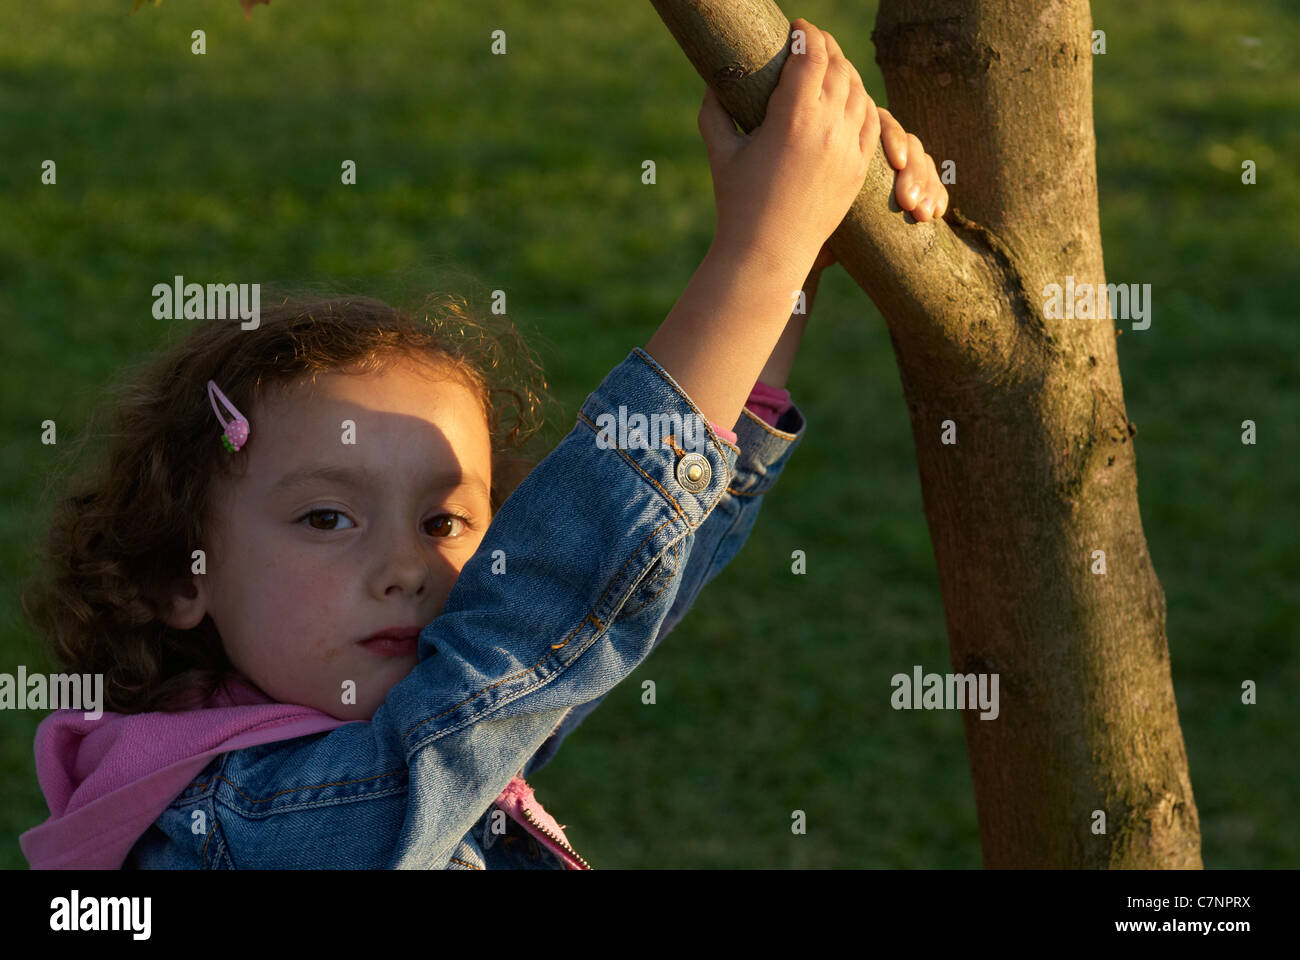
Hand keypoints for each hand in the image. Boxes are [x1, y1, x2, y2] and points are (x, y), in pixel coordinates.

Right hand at [698, 18, 878, 267]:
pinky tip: (848, 97)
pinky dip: (862, 101)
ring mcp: (849, 150)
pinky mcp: (859, 170)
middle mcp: (828, 130)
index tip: (798, 28)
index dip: (807, 34)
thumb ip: (715, 112)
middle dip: (827, 47)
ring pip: (859, 92)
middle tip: (812, 41)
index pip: (812, 56)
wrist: (769, 254)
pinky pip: (871, 121)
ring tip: (829, 65)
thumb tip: (712, 83)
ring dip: (846, 71)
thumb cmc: (737, 204)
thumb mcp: (721, 153)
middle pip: (840, 67)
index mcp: (793, 120)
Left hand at [805, 107, 949, 271]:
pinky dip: (937, 194)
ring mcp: (893, 165)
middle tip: (908, 202)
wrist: (801, 235)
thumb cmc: (794, 209)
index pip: (882, 124)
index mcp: (850, 136)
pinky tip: (936, 212)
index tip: (896, 163)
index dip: (895, 139)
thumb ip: (814, 173)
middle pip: (908, 143)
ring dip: (928, 185)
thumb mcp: (802, 187)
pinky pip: (931, 182)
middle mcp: (874, 146)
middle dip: (914, 172)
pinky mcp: (908, 187)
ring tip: (922, 215)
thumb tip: (812, 160)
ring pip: (922, 161)